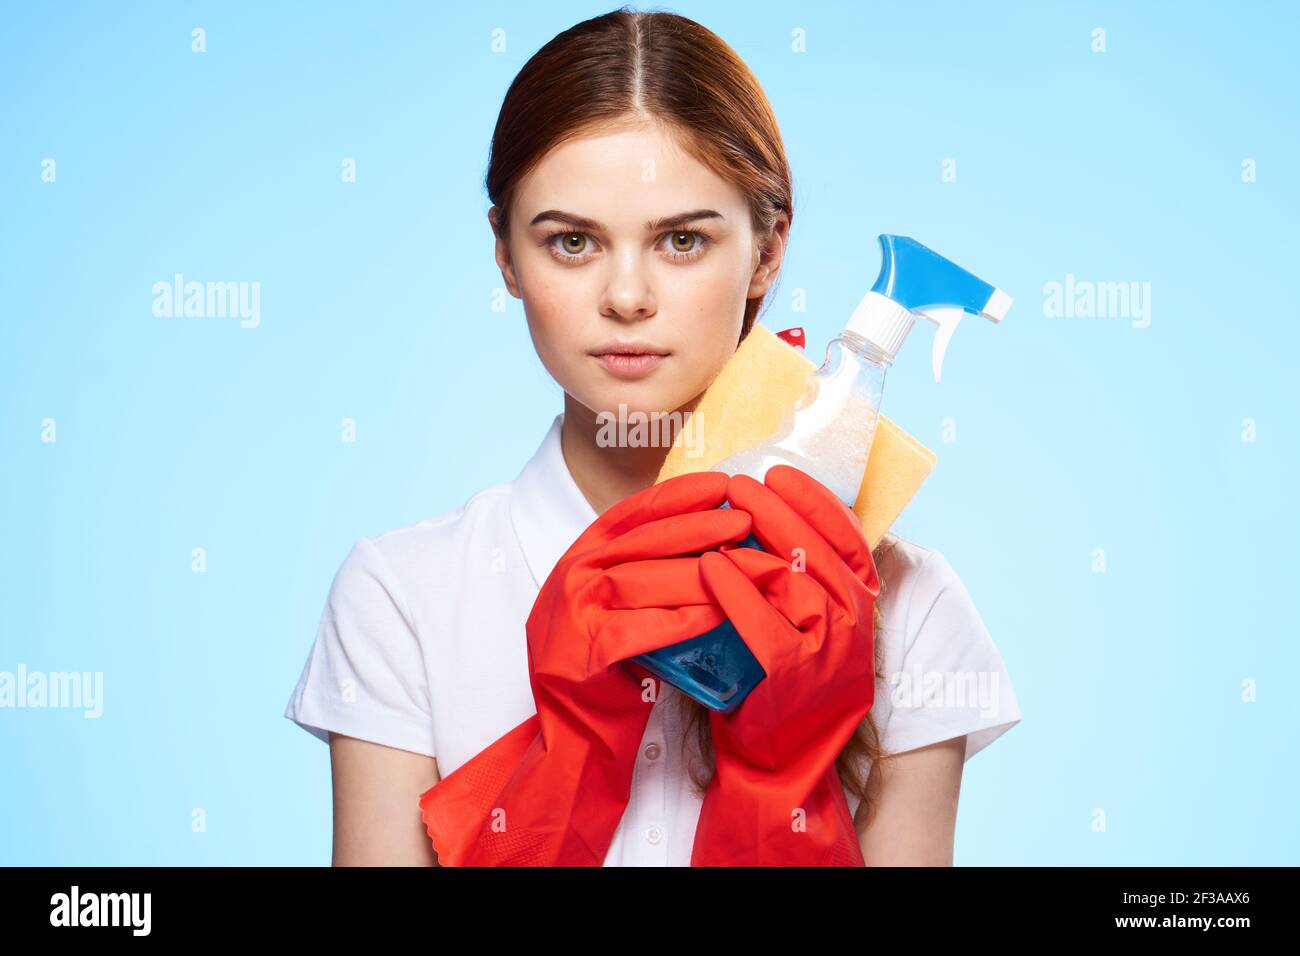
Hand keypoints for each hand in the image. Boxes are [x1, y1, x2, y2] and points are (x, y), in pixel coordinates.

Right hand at [421, 470, 751, 865]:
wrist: (577, 733)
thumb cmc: (613, 663)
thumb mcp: (620, 601)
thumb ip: (649, 565)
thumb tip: (714, 527)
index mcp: (579, 555)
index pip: (632, 511)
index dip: (678, 495)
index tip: (723, 483)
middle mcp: (569, 577)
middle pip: (640, 541)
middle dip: (697, 527)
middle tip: (745, 519)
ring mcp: (569, 615)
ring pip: (640, 581)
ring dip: (697, 572)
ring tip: (744, 564)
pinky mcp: (580, 655)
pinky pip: (636, 630)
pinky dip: (678, 620)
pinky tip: (715, 613)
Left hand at [691, 464, 879, 865]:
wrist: (783, 756)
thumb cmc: (787, 681)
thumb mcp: (809, 622)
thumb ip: (803, 577)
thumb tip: (774, 521)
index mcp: (862, 603)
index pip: (847, 536)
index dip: (813, 499)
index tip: (780, 474)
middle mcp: (855, 619)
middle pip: (815, 545)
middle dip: (774, 507)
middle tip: (738, 483)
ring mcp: (830, 644)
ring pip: (792, 574)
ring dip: (753, 537)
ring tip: (721, 512)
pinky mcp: (796, 670)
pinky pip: (762, 617)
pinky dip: (734, 588)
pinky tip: (709, 566)